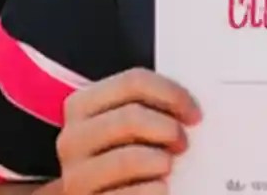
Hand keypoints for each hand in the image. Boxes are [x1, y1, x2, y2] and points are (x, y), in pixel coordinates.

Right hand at [57, 68, 201, 194]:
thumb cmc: (117, 158)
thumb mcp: (122, 127)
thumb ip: (145, 109)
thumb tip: (187, 105)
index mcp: (81, 106)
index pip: (133, 81)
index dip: (172, 94)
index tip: (194, 113)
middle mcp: (73, 139)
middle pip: (130, 117)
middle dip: (168, 129)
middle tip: (183, 143)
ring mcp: (76, 176)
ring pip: (129, 158)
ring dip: (161, 161)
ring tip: (167, 167)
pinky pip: (132, 194)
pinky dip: (155, 190)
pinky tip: (160, 188)